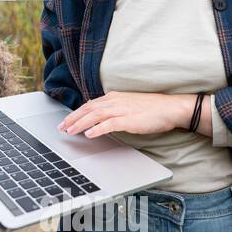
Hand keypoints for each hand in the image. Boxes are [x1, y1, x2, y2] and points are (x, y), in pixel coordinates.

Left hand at [57, 91, 191, 137]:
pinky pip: (110, 124)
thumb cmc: (151, 108)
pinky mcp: (129, 120)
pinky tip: (89, 134)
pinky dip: (97, 129)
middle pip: (88, 109)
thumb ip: (113, 109)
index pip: (89, 104)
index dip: (75, 113)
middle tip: (61, 128)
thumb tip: (99, 117)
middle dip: (72, 118)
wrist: (170, 108)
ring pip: (95, 115)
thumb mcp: (128, 105)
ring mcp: (122, 109)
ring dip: (80, 123)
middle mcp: (115, 101)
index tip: (65, 121)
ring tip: (70, 131)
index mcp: (114, 97)